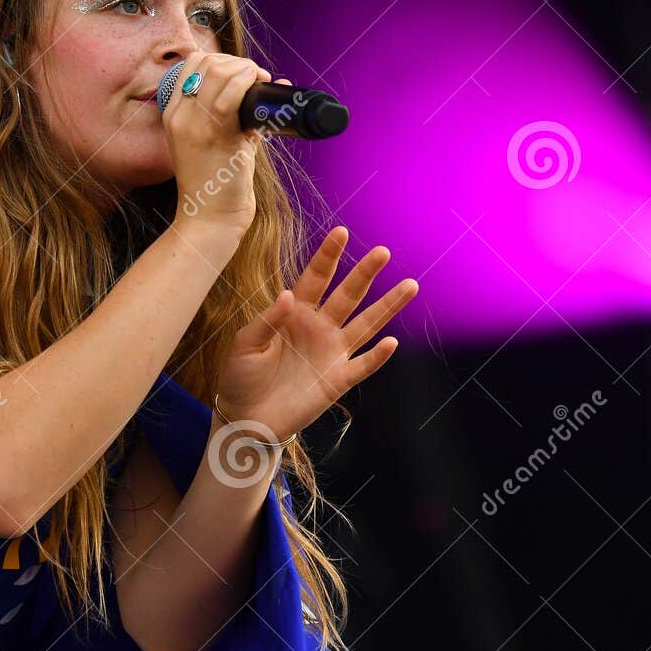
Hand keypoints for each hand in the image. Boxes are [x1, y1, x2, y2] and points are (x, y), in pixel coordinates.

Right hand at [164, 54, 274, 231]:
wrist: (210, 219)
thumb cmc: (218, 183)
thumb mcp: (219, 141)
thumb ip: (236, 115)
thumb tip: (273, 88)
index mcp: (174, 113)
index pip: (192, 63)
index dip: (223, 58)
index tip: (243, 73)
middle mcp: (180, 116)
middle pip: (208, 62)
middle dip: (239, 62)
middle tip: (258, 78)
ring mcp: (195, 125)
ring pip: (219, 71)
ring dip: (248, 70)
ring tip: (262, 83)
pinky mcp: (215, 138)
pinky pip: (231, 96)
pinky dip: (250, 84)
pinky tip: (264, 90)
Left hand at [214, 226, 418, 440]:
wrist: (245, 419)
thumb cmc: (239, 377)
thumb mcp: (244, 344)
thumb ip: (267, 320)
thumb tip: (289, 295)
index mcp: (295, 313)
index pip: (316, 277)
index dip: (328, 255)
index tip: (341, 232)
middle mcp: (319, 327)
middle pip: (348, 295)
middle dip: (365, 273)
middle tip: (383, 251)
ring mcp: (332, 353)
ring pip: (366, 324)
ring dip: (387, 306)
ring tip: (411, 285)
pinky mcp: (338, 380)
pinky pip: (362, 366)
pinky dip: (377, 357)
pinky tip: (390, 342)